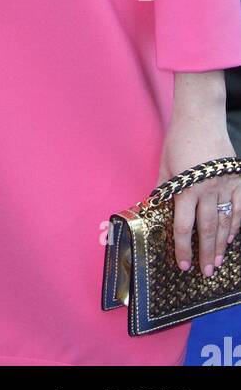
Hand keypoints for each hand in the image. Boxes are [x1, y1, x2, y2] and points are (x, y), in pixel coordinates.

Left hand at [158, 116, 239, 275]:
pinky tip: (232, 237)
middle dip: (205, 254)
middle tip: (204, 272)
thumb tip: (156, 207)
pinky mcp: (238, 177)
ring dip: (222, 244)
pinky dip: (237, 224)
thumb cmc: (178, 139)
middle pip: (207, 229)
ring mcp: (225, 184)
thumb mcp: (165, 165)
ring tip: (218, 262)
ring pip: (226, 222)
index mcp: (185, 187)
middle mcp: (207, 189)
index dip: (182, 247)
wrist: (201, 116)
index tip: (183, 264)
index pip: (183, 225)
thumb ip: (163, 189)